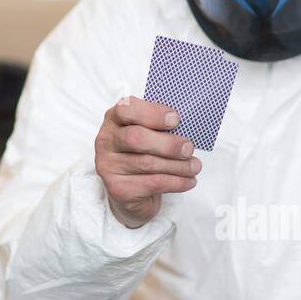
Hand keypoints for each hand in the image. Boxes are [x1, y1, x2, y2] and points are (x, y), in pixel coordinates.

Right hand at [95, 96, 202, 227]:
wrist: (131, 190)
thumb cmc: (143, 153)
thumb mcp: (148, 132)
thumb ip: (160, 125)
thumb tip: (188, 125)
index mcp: (114, 119)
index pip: (126, 109)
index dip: (152, 113)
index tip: (176, 119)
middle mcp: (106, 140)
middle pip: (135, 138)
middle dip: (168, 144)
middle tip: (189, 148)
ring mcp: (108, 165)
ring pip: (147, 163)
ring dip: (177, 165)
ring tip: (195, 166)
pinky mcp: (118, 188)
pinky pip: (152, 183)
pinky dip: (176, 182)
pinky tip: (188, 181)